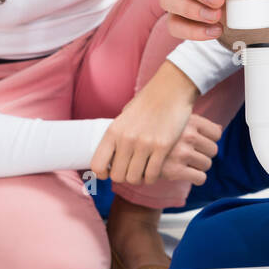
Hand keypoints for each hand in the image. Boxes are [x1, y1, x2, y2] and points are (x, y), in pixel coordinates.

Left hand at [89, 94, 221, 187]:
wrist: (170, 90)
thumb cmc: (147, 103)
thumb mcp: (124, 118)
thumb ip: (117, 137)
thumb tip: (111, 157)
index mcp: (113, 132)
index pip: (97, 166)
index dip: (103, 175)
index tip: (111, 172)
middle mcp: (126, 139)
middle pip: (118, 176)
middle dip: (125, 177)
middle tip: (132, 171)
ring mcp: (144, 144)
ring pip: (135, 178)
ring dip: (139, 179)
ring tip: (144, 172)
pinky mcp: (162, 146)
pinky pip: (152, 174)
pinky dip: (152, 177)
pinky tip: (155, 171)